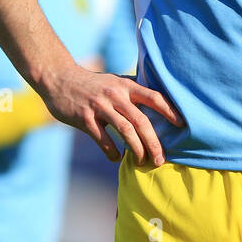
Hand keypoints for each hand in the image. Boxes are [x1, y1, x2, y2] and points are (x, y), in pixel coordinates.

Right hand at [40, 63, 182, 164]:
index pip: (154, 97)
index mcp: (126, 85)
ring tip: (142, 162)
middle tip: (161, 160)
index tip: (181, 125)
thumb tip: (158, 102)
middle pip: (141, 120)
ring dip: (136, 150)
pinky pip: (102, 139)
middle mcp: (115, 95)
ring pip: (125, 131)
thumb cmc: (92, 84)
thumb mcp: (115, 81)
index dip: (170, 111)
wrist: (60, 79)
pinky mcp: (84, 118)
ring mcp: (99, 106)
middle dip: (154, 142)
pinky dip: (112, 152)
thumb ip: (133, 90)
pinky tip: (117, 158)